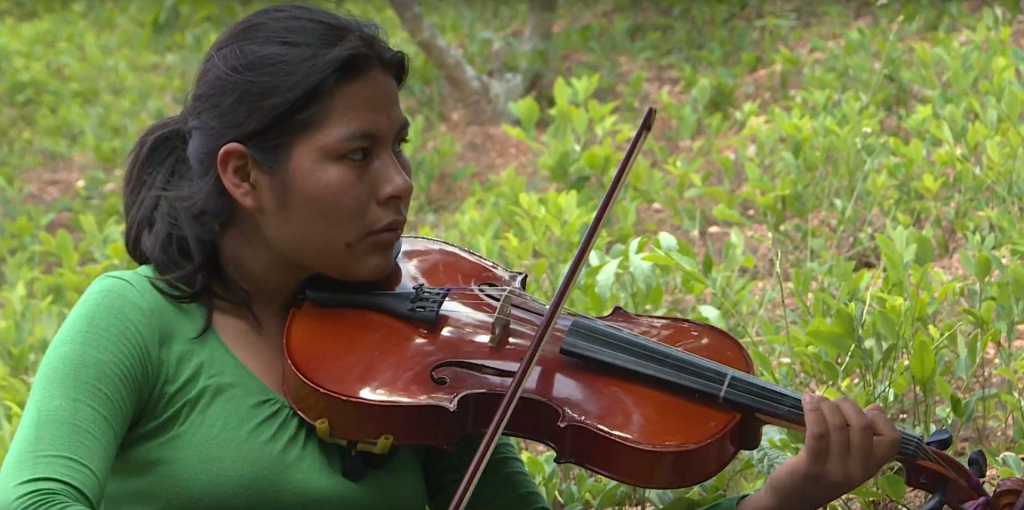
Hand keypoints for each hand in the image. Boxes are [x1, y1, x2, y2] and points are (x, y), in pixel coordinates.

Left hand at [737, 394, 901, 509]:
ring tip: (814, 399)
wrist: (791, 500)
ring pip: (838, 426)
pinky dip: (813, 411)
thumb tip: (876, 409)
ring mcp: (836, 471)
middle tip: (831, 402)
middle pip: (862, 426)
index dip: (879, 419)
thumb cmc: (820, 472)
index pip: (892, 439)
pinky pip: (818, 432)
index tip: (861, 412)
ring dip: (825, 405)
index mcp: (870, 467)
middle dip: (846, 405)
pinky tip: (807, 401)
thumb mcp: (846, 459)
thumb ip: (861, 437)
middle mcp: (858, 471)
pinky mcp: (812, 467)